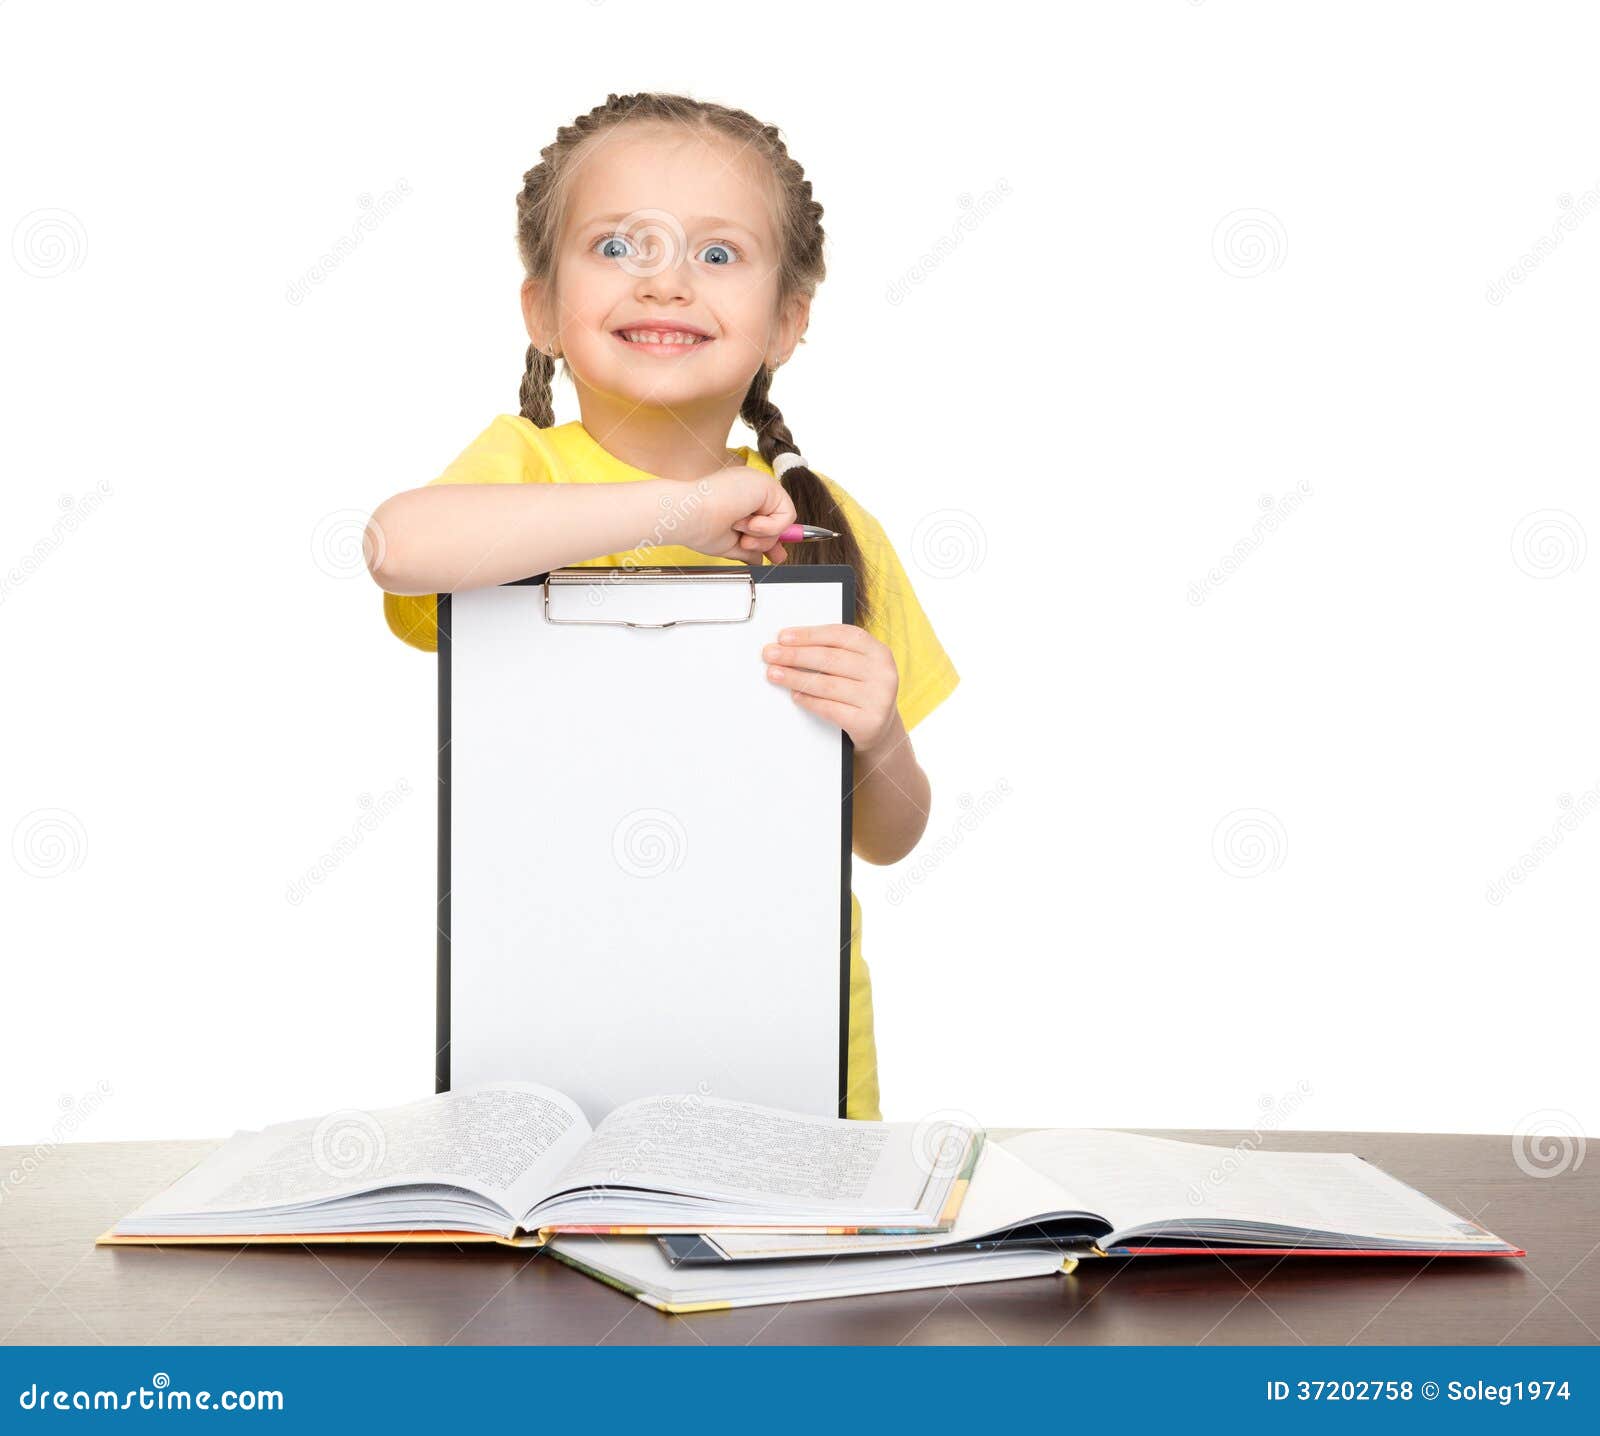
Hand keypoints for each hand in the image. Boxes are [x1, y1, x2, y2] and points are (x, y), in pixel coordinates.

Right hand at [676, 470, 795, 565]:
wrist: (688, 516)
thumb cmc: (698, 527)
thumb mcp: (730, 544)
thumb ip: (750, 549)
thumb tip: (762, 559)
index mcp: (741, 498)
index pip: (769, 517)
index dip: (773, 538)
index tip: (777, 556)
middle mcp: (751, 489)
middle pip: (779, 520)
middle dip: (766, 541)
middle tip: (744, 542)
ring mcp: (759, 484)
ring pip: (785, 520)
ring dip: (763, 535)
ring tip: (739, 529)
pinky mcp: (767, 484)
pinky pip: (787, 515)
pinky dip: (769, 527)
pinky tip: (747, 523)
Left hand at [762, 624, 901, 754]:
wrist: (880, 727)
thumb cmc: (861, 690)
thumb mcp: (857, 665)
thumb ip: (832, 652)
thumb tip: (790, 645)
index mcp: (879, 651)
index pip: (840, 636)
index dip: (809, 635)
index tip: (784, 637)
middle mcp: (882, 673)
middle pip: (830, 659)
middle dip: (795, 655)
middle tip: (772, 655)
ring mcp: (877, 698)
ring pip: (827, 684)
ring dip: (795, 678)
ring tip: (775, 674)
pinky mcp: (868, 722)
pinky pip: (830, 708)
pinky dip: (809, 701)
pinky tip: (796, 695)